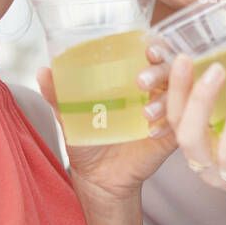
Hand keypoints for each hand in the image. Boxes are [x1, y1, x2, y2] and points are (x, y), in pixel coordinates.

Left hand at [36, 47, 175, 205]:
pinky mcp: (172, 137)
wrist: (98, 178)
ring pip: (180, 96)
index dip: (158, 46)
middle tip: (141, 81)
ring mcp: (167, 113)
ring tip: (145, 114)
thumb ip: (58, 95)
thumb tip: (43, 71)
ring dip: (165, 100)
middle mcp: (155, 92)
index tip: (149, 49)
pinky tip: (151, 133)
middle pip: (172, 70)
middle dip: (160, 71)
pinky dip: (170, 125)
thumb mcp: (70, 116)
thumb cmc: (88, 139)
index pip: (154, 54)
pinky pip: (182, 125)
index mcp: (134, 79)